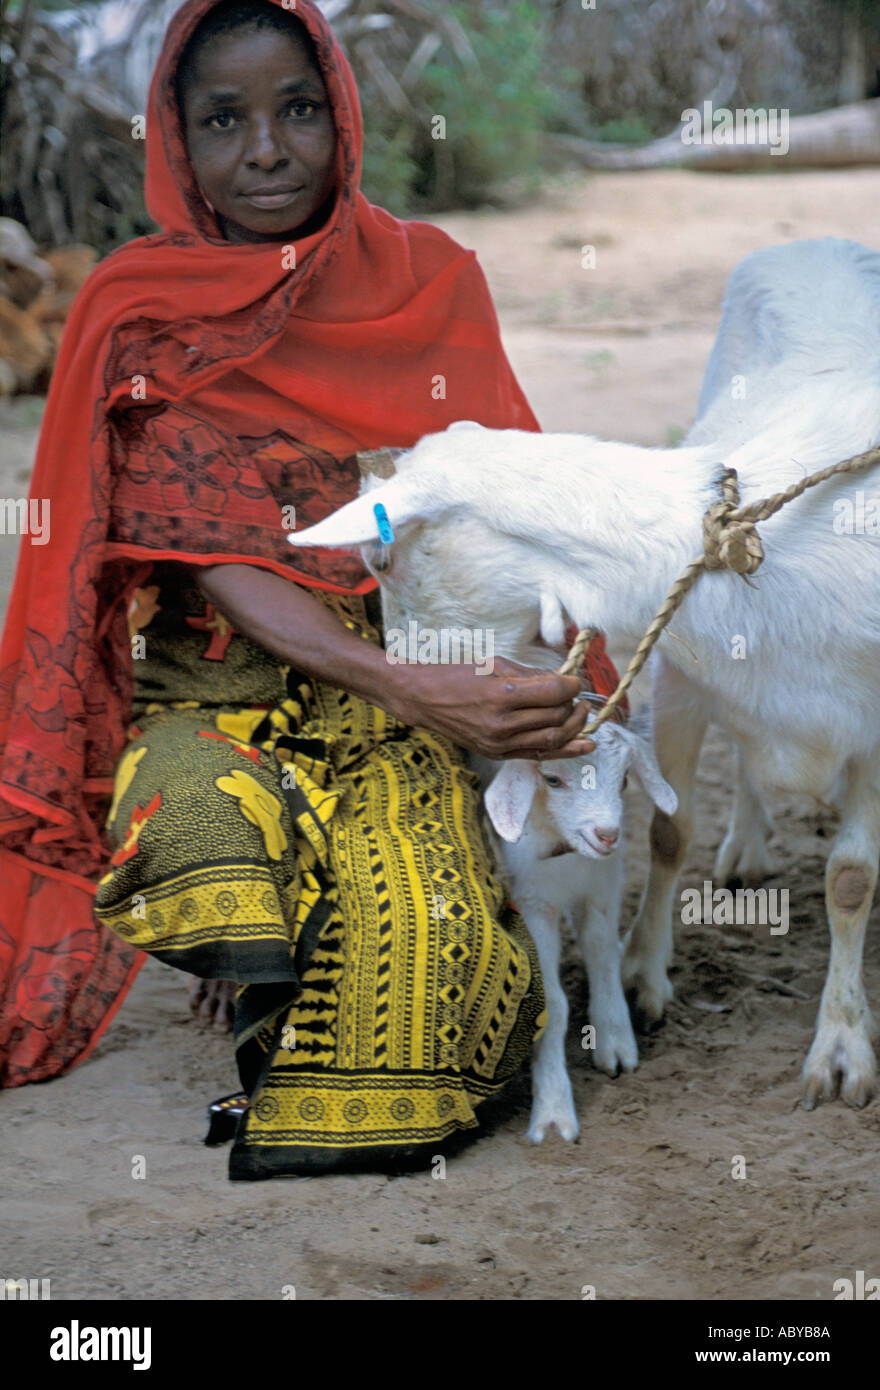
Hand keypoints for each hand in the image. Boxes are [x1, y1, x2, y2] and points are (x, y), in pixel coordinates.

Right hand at [386, 656, 595, 759]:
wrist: (423, 700)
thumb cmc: (456, 675)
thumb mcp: (494, 664)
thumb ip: (531, 675)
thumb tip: (563, 680)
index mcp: (501, 694)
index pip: (554, 692)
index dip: (572, 685)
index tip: (575, 680)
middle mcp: (502, 723)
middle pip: (557, 716)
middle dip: (573, 704)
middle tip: (576, 694)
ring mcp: (499, 743)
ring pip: (553, 738)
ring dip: (575, 726)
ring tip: (582, 713)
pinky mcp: (497, 754)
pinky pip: (538, 754)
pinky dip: (564, 750)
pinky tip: (584, 745)